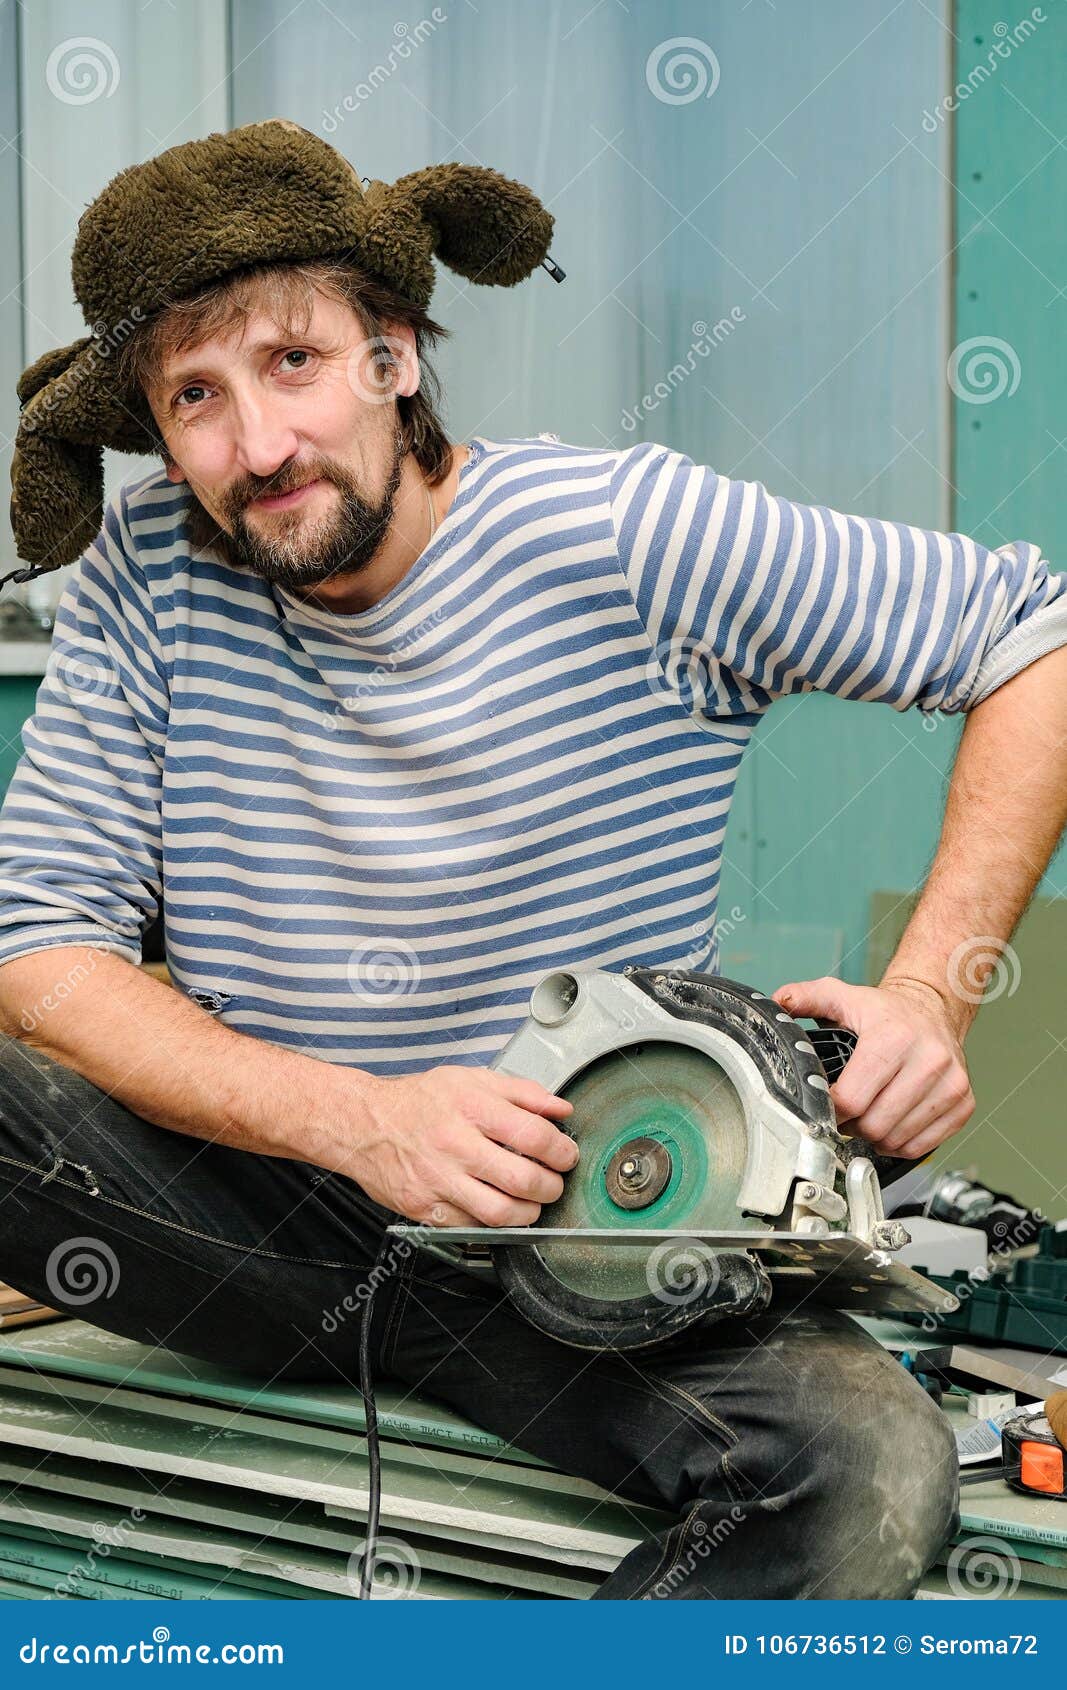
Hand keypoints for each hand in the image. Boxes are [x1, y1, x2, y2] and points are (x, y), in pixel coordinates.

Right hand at [330, 1063, 577, 1227]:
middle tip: (553, 1182)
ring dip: (529, 1213)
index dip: (561, 1151)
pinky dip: (492, 1223)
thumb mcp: (471, 1080)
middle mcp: (455, 1144)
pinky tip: (496, 1207)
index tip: (566, 1155)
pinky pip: (471, 1227)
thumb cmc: (418, 1101)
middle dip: (551, 1186)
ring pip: (500, 1212)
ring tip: (531, 1202)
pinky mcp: (424, 1207)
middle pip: (523, 1179)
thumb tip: (562, 1110)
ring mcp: (438, 1179)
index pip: (534, 1136)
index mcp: (471, 1107)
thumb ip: (522, 1093)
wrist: (362, 1124)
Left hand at [768, 975, 974, 1158]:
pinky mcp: (964, 1104)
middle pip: (874, 1125)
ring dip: (875, 1137)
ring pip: (897, 1140)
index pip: (851, 1100)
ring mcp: (951, 1085)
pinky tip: (891, 1123)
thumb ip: (806, 997)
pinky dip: (900, 1144)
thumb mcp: (843, 996)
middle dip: (851, 1126)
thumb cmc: (886, 1011)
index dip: (830, 1110)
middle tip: (846, 1113)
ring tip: (867, 1116)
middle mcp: (928, 1060)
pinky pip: (921, 1146)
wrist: (934, 1009)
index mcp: (894, 1037)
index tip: (824, 1105)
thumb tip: (777, 1002)